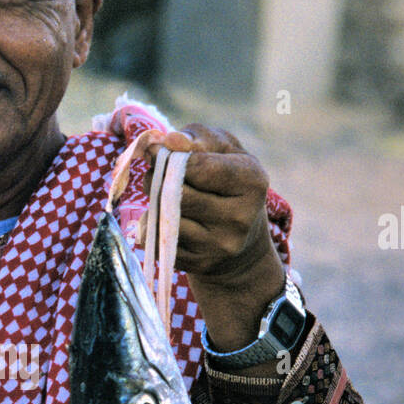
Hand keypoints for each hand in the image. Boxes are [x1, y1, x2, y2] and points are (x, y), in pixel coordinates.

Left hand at [136, 123, 285, 354]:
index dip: (172, 156)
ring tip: (162, 195)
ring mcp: (219, 245)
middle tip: (157, 173)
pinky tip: (165, 220)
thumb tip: (169, 140)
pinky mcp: (198, 264)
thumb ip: (198, 139)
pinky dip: (151, 226)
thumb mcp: (225, 152)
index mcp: (252, 181)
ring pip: (164, 218)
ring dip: (153, 202)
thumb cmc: (228, 183)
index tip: (159, 150)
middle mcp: (239, 217)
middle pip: (178, 194)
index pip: (199, 166)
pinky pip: (155, 240)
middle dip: (158, 178)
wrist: (242, 244)